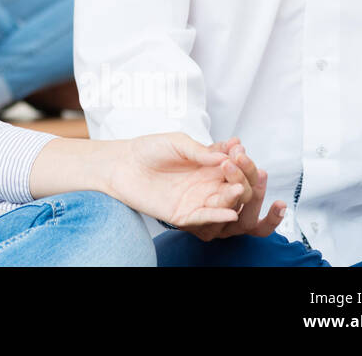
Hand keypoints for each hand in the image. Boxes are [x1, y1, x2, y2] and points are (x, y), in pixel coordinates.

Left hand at [103, 132, 253, 230]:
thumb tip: (226, 155)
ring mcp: (198, 200)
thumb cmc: (149, 149)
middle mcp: (208, 184)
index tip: (239, 151)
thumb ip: (200, 150)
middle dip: (241, 177)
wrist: (121, 165)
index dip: (241, 160)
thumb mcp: (177, 143)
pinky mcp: (184, 215)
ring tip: (236, 187)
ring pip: (225, 203)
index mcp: (209, 166)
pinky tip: (230, 213)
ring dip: (234, 197)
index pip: (235, 166)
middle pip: (236, 186)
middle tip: (234, 165)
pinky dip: (219, 217)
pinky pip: (205, 218)